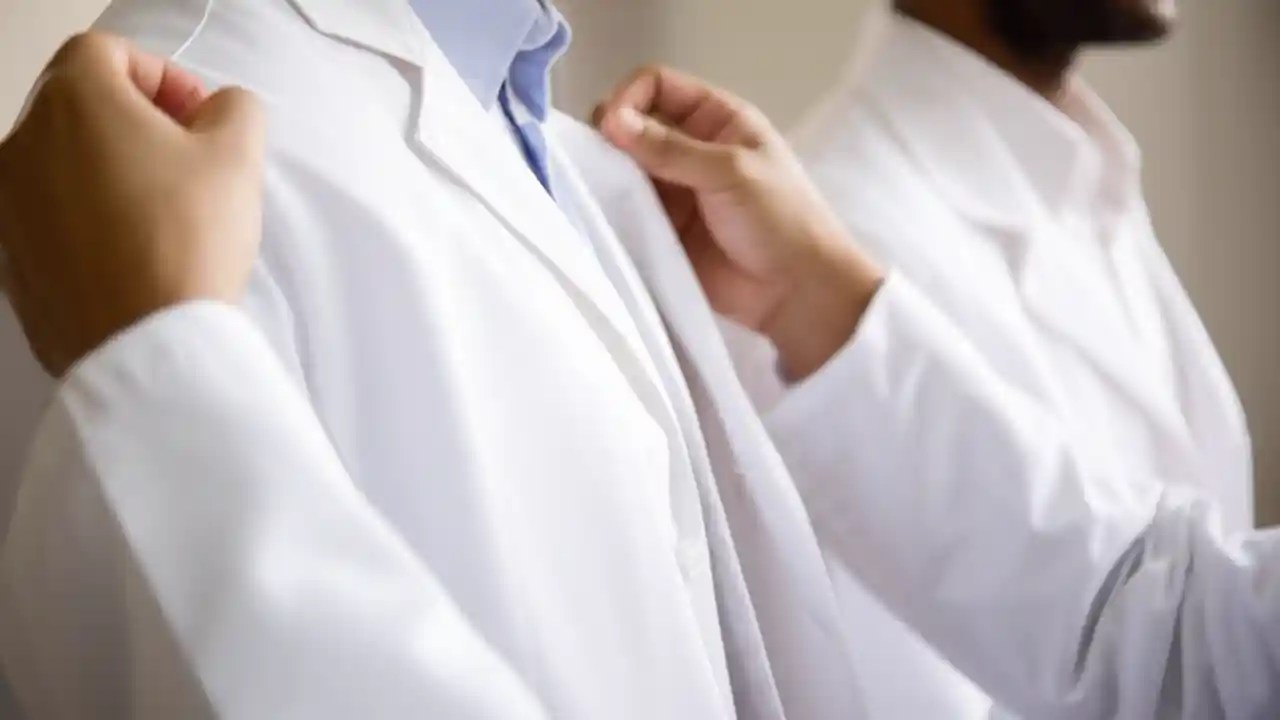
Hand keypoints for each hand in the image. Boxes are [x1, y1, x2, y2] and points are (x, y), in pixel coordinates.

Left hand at [0, 32, 265, 376]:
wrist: (146, 344)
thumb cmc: (187, 243)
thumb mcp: (240, 155)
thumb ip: (235, 107)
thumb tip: (220, 111)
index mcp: (74, 101)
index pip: (108, 51)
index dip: (163, 75)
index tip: (200, 118)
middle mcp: (23, 143)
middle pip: (80, 106)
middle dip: (139, 123)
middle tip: (192, 164)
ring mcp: (8, 204)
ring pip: (63, 162)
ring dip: (114, 171)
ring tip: (168, 214)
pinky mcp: (12, 257)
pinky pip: (53, 218)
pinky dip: (91, 220)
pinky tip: (139, 253)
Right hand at [595, 66, 883, 381]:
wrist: (796, 291)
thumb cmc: (779, 219)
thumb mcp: (731, 172)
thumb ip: (671, 149)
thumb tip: (610, 120)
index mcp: (715, 119)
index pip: (657, 85)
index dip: (629, 98)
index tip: (610, 128)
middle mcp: (689, 147)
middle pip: (631, 125)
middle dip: (609, 137)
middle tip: (595, 164)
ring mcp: (673, 190)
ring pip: (621, 169)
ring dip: (603, 176)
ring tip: (591, 192)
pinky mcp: (660, 229)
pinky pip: (623, 211)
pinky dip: (607, 211)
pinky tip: (596, 217)